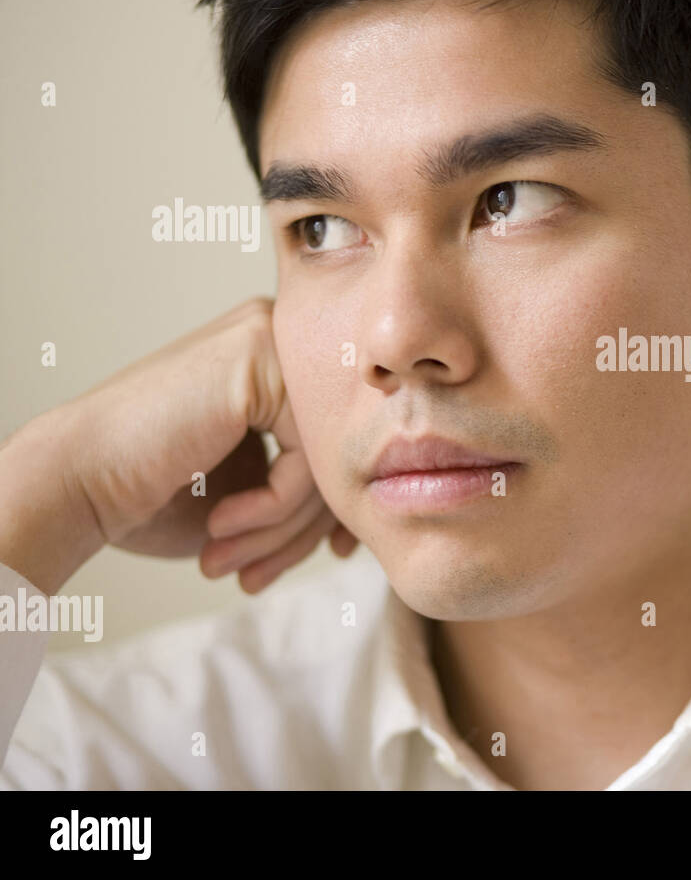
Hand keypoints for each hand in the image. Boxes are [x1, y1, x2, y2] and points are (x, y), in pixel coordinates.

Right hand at [4, 297, 354, 594]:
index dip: (337, 510)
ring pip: (328, 460)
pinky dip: (271, 508)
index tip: (332, 557)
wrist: (79, 484)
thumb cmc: (156, 493)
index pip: (346, 444)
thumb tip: (381, 509)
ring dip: (281, 531)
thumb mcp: (258, 493)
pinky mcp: (261, 360)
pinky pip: (306, 457)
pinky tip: (222, 525)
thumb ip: (315, 489)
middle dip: (304, 530)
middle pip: (342, 451)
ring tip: (233, 565)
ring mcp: (275, 341)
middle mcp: (288, 340)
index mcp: (289, 367)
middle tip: (256, 578)